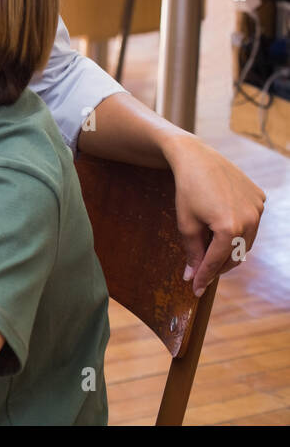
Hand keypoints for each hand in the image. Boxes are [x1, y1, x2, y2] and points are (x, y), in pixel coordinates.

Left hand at [162, 134, 264, 295]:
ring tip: (211, 252)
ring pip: (246, 241)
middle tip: (202, 273)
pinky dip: (239, 230)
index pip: (216, 261)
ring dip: (229, 249)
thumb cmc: (186, 190)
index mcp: (229, 228)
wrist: (196, 157)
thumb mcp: (186, 223)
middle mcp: (249, 220)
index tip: (195, 289)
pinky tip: (223, 228)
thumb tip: (192, 276)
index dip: (204, 277)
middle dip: (218, 266)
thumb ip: (192, 252)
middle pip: (235, 254)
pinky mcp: (260, 198)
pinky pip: (251, 222)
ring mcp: (258, 208)